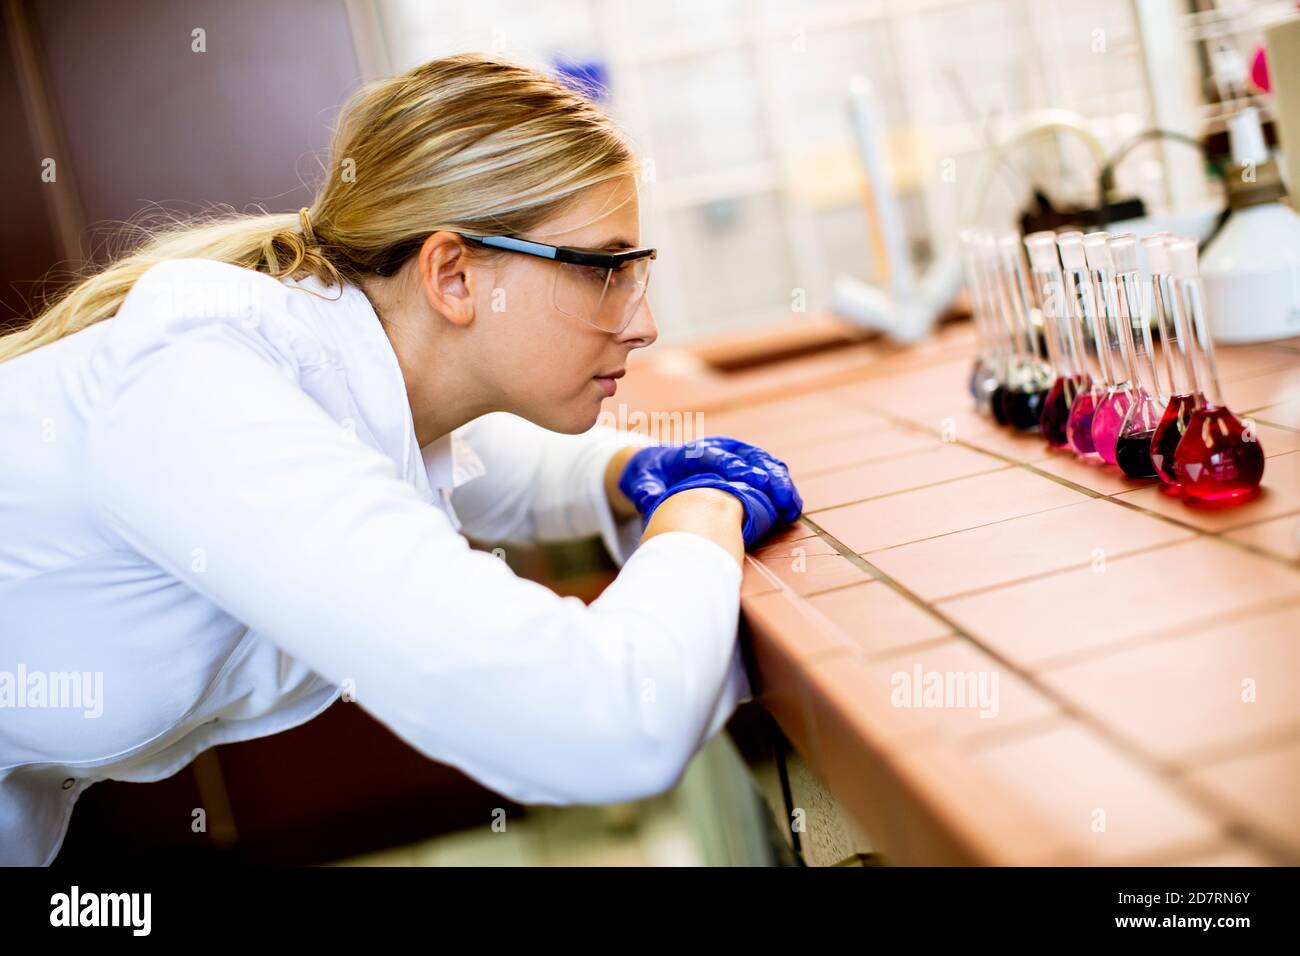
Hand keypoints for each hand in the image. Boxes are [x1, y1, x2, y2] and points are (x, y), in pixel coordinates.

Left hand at [617, 436, 802, 546]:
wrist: (659, 464)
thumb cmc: (651, 476)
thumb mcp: (642, 483)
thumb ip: (646, 491)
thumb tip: (651, 503)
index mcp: (693, 452)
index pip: (717, 457)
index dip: (736, 468)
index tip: (753, 481)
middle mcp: (720, 449)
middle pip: (750, 457)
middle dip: (769, 478)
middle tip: (783, 500)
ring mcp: (737, 455)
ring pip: (766, 464)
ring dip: (782, 484)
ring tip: (793, 508)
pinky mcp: (748, 466)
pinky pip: (770, 474)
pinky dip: (783, 489)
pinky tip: (791, 510)